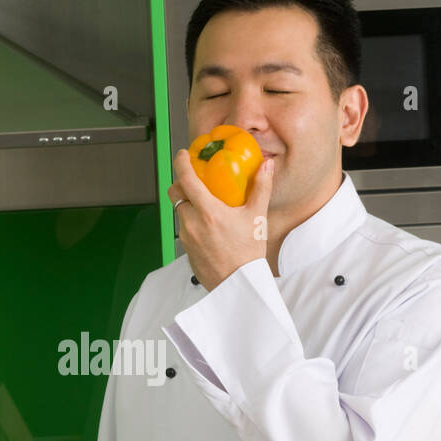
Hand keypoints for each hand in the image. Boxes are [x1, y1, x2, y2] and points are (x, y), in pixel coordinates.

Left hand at [168, 149, 273, 291]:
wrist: (238, 285)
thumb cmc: (248, 254)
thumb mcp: (257, 218)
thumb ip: (261, 188)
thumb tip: (265, 166)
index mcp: (207, 212)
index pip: (186, 179)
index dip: (181, 162)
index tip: (184, 155)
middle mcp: (191, 223)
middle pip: (175, 193)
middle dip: (181, 183)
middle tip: (194, 180)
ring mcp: (186, 237)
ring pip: (179, 211)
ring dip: (187, 204)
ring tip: (205, 204)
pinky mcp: (186, 249)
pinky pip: (183, 228)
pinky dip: (191, 221)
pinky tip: (207, 225)